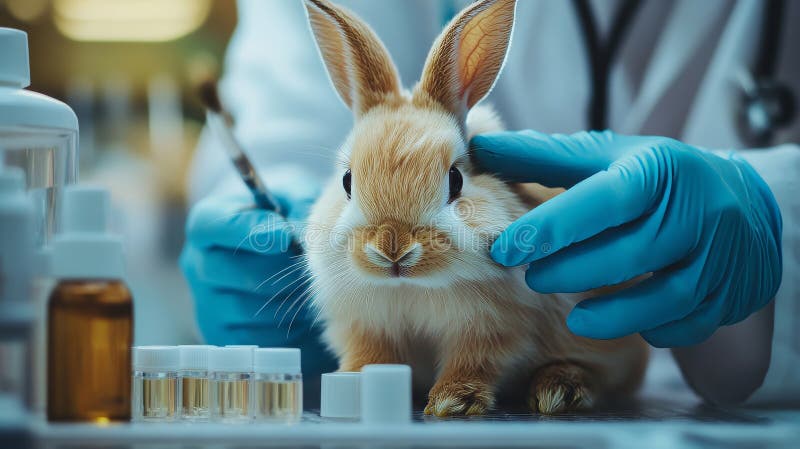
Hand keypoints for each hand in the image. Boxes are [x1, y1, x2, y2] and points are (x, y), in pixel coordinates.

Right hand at [179, 186, 335, 375]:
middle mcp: (197, 263)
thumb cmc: (285, 216)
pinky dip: (285, 329)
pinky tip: (302, 312)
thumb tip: (303, 234)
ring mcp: (205, 302)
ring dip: (290, 301)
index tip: (285, 237)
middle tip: (314, 267)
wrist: (279, 251)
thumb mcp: (293, 197)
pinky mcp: (219, 334)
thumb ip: (300, 205)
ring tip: (313, 288)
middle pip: (239, 273)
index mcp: (207, 222)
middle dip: (284, 272)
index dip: (250, 232)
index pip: (213, 225)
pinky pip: (255, 338)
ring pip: (252, 309)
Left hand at [471, 130, 781, 346]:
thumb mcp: (608, 157)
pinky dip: (654, 328)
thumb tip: (479, 146)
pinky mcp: (734, 293)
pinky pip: (688, 323)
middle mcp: (697, 210)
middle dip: (570, 271)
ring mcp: (721, 255)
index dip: (549, 229)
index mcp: (658, 169)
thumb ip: (543, 156)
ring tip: (574, 319)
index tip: (503, 250)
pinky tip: (627, 323)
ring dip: (612, 315)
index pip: (601, 201)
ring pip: (664, 297)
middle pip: (629, 253)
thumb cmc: (658, 177)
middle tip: (532, 279)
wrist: (747, 200)